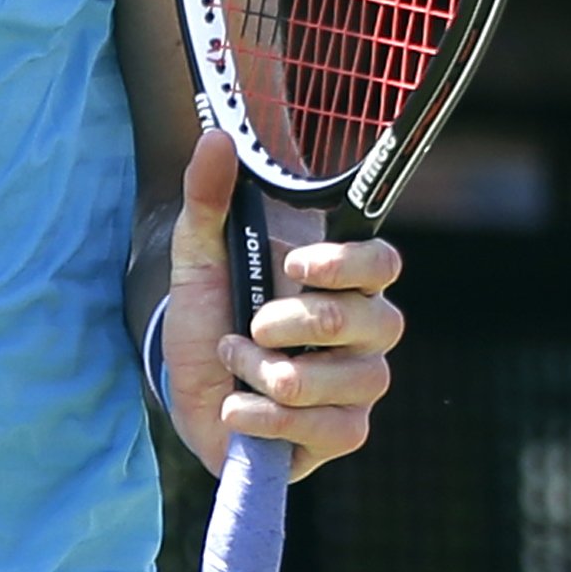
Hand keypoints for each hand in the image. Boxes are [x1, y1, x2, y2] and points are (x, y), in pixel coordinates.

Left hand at [162, 130, 403, 482]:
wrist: (187, 383)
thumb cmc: (210, 312)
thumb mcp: (199, 253)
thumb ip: (209, 197)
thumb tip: (216, 137)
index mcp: (345, 281)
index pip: (382, 263)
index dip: (345, 264)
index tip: (294, 264)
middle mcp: (367, 333)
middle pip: (366, 323)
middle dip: (291, 324)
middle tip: (250, 324)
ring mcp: (359, 387)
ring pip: (340, 381)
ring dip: (267, 372)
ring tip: (236, 361)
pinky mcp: (341, 434)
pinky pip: (326, 430)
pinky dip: (265, 416)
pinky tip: (237, 404)